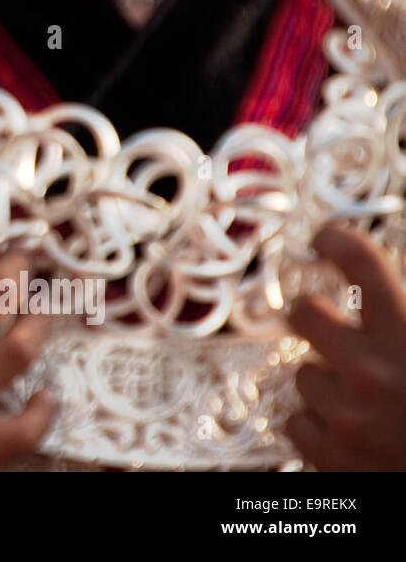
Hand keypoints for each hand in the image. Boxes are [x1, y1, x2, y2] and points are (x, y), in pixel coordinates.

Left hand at [285, 223, 405, 469]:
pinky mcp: (330, 453)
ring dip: (327, 384)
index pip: (363, 264)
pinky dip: (319, 426)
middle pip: (304, 312)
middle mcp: (373, 371)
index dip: (337, 241)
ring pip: (303, 374)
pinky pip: (297, 421)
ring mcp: (347, 414)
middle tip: (329, 327)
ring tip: (364, 401)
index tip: (324, 239)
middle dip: (315, 317)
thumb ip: (404, 317)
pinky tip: (351, 431)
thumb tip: (377, 293)